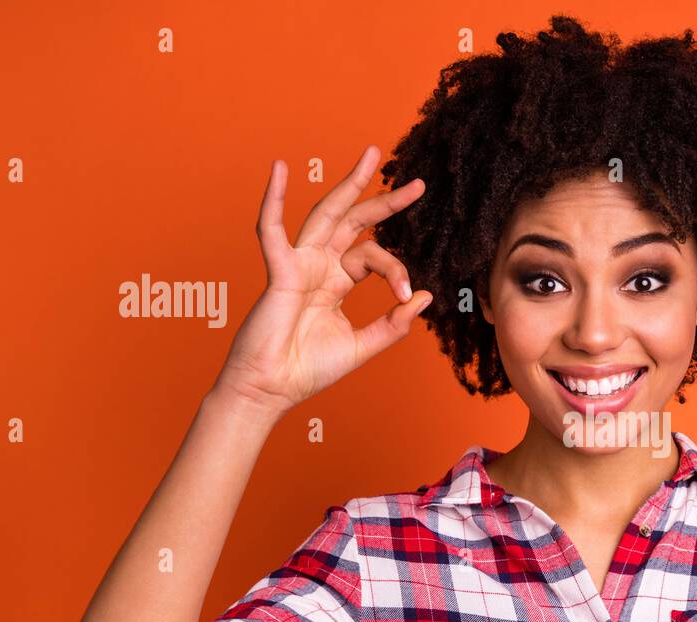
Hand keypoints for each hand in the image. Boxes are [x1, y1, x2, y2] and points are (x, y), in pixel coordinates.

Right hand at [212, 144, 429, 415]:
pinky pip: (272, 231)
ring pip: (326, 215)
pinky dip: (274, 200)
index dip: (395, 268)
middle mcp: (318, 267)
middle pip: (354, 222)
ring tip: (371, 157)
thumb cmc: (307, 370)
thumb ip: (393, 323)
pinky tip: (280, 169)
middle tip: (417, 184)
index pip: (373, 256)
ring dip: (348, 185)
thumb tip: (424, 297)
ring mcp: (298, 265)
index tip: (407, 293)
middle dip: (384, 200)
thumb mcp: (362, 346)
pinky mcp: (278, 272)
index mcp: (335, 282)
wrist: (272, 389)